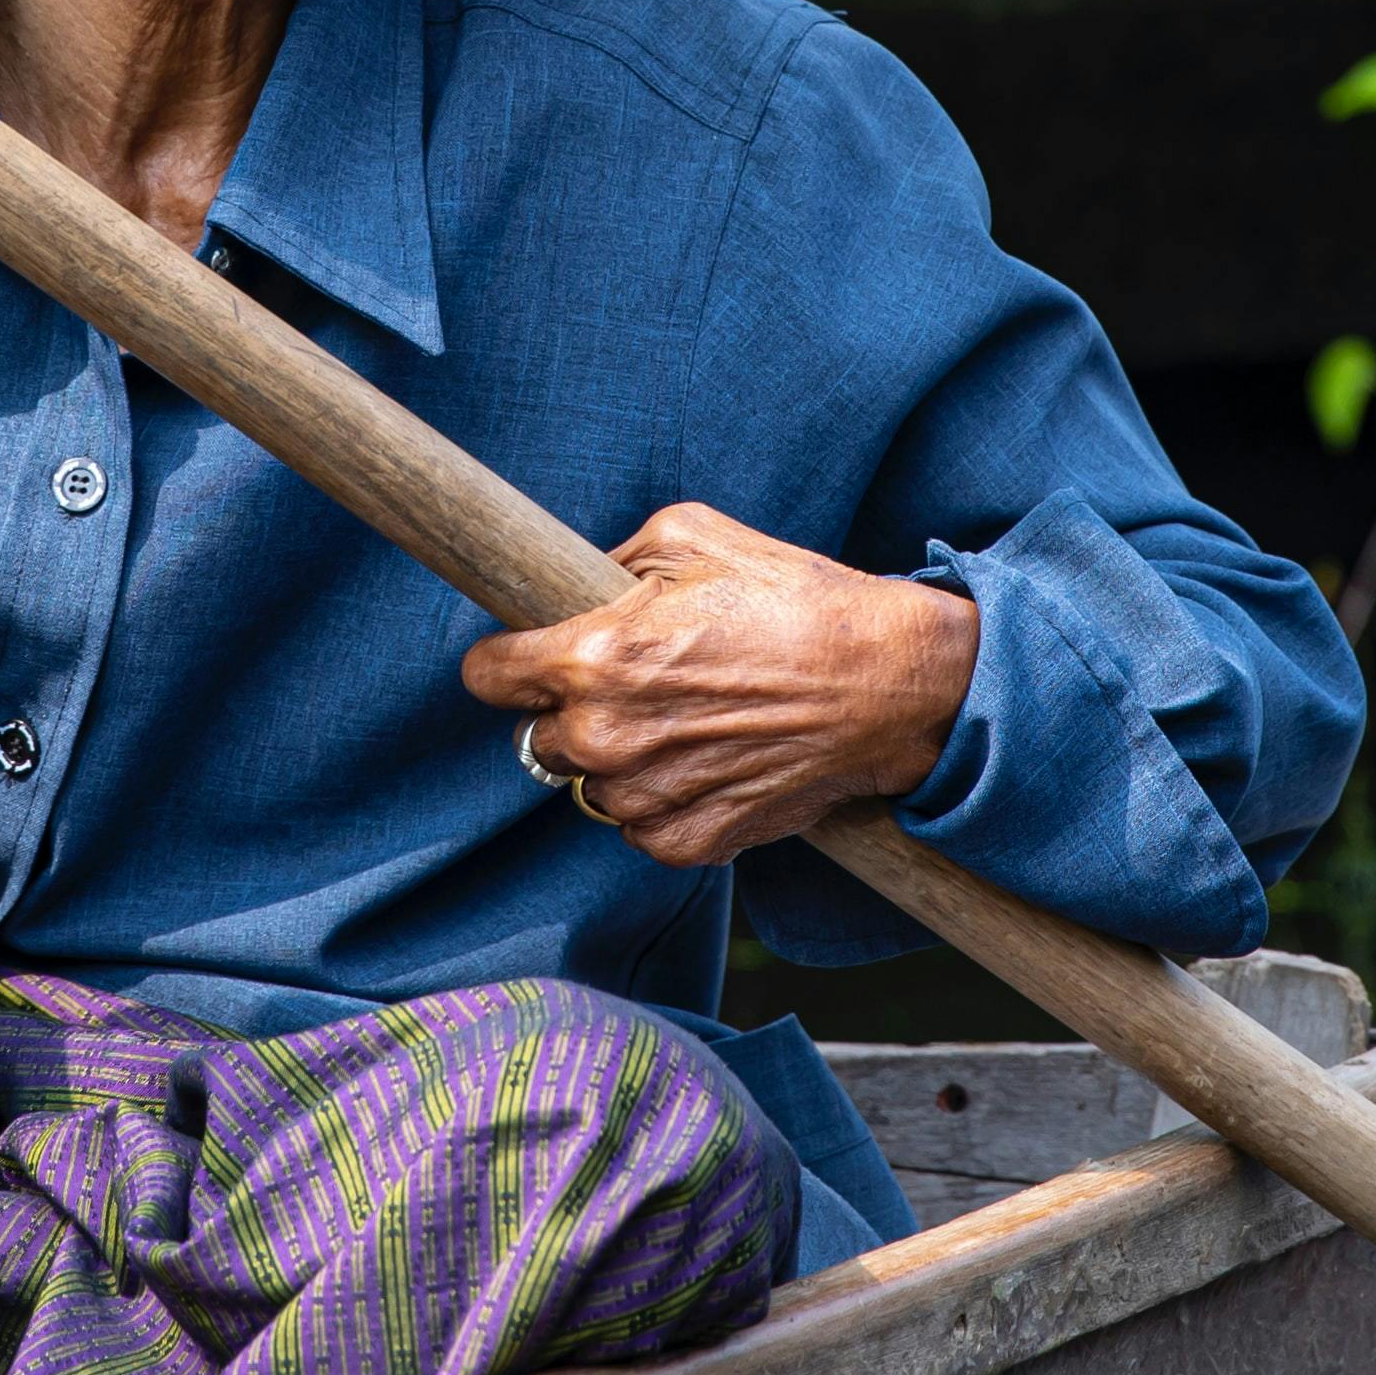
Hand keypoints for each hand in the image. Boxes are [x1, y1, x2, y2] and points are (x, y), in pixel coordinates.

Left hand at [456, 503, 975, 872]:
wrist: (887, 683)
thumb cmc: (797, 600)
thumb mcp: (693, 534)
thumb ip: (613, 558)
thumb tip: (578, 584)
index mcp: (593, 657)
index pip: (488, 677)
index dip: (507, 662)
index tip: (530, 658)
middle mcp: (606, 736)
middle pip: (537, 736)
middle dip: (572, 710)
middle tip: (637, 683)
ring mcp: (646, 796)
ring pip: (590, 785)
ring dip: (620, 760)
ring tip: (684, 722)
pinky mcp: (691, 841)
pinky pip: (639, 828)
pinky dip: (662, 802)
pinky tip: (706, 762)